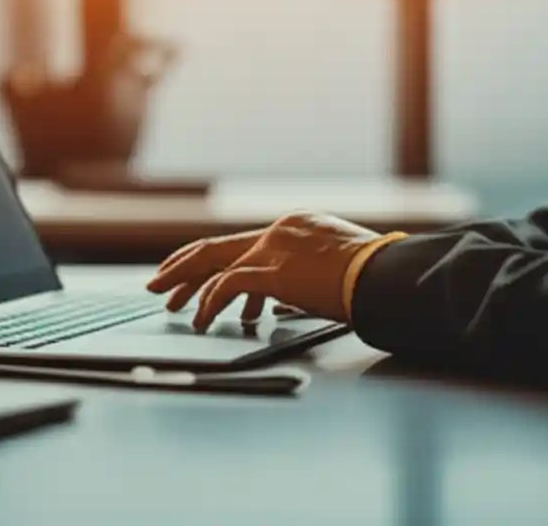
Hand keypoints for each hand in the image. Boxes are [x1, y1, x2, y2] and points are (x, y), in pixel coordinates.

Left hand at [145, 212, 380, 331]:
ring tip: (168, 302)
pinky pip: (226, 287)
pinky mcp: (273, 270)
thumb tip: (280, 303)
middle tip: (159, 282)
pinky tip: (199, 319)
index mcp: (294, 227)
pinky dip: (208, 303)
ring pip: (212, 261)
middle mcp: (279, 232)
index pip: (242, 244)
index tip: (198, 277)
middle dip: (183, 266)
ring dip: (185, 283)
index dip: (215, 263)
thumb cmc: (373, 277)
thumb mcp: (334, 270)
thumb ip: (303, 280)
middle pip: (216, 247)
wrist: (387, 274)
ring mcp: (274, 248)